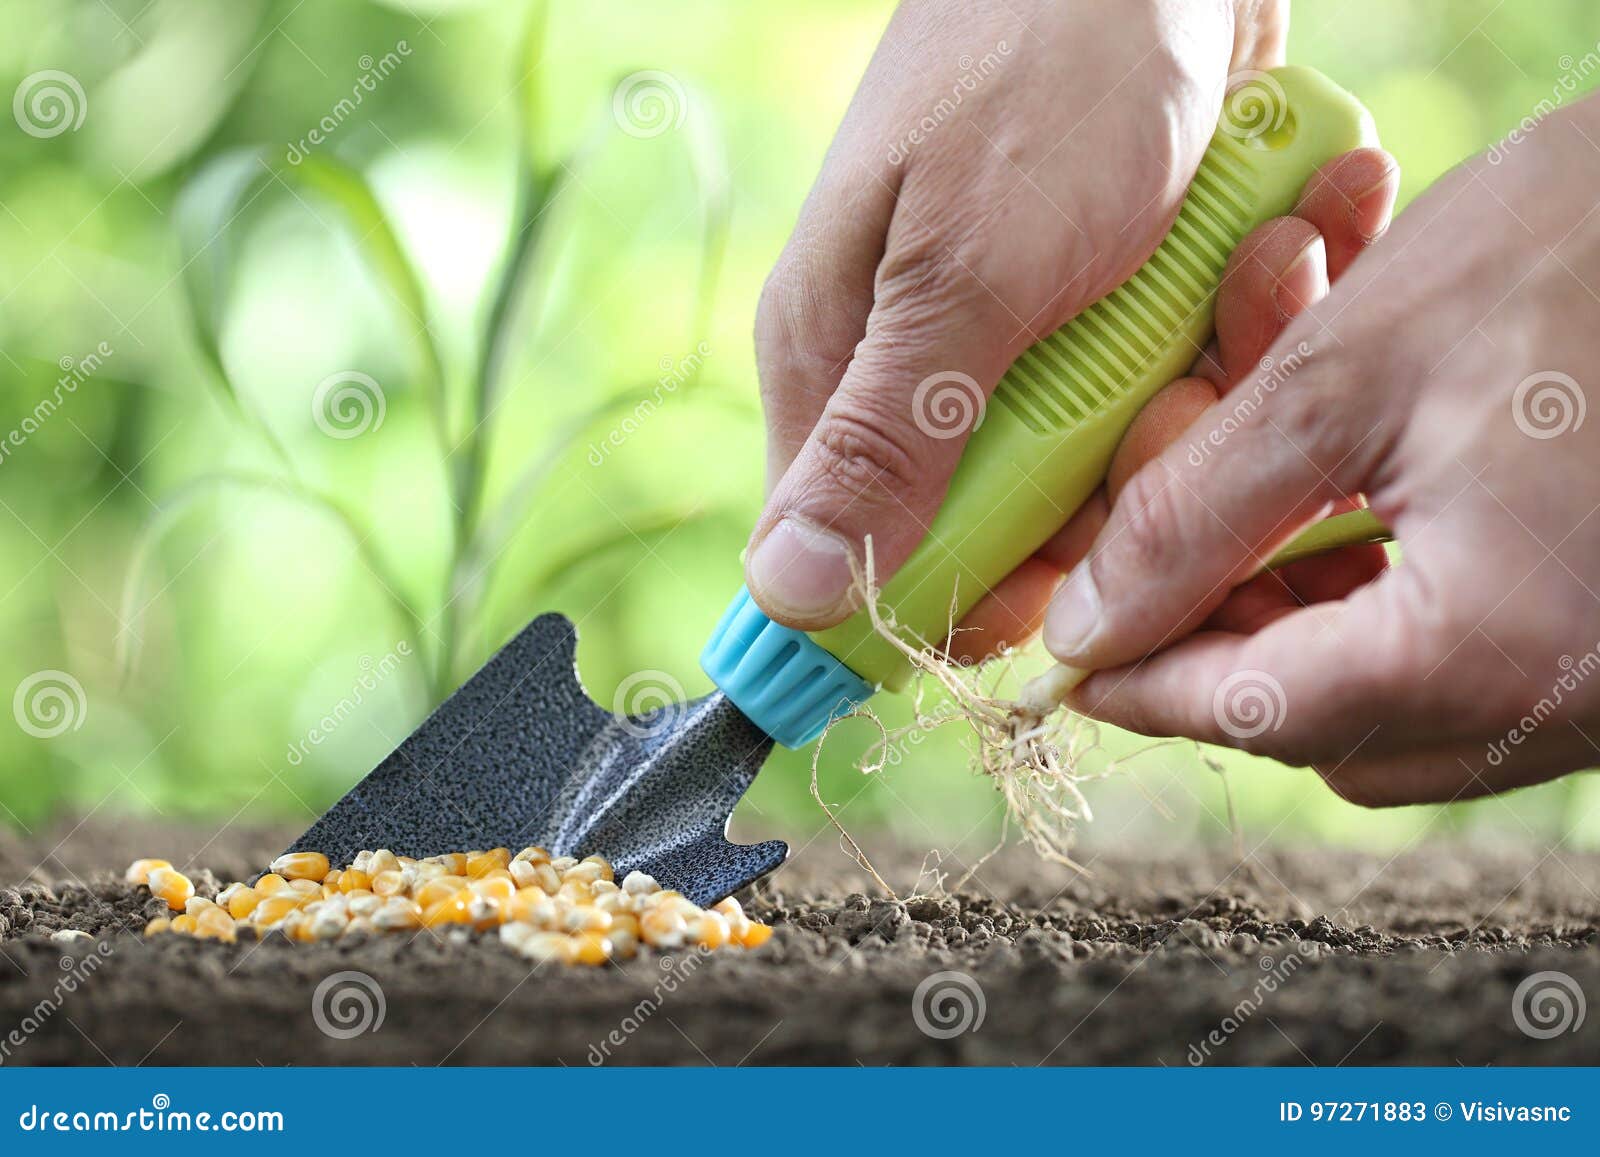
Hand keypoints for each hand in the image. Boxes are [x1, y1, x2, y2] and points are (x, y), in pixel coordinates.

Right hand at [745, 0, 1288, 629]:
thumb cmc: (1042, 76)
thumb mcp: (966, 272)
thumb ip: (888, 436)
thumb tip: (789, 593)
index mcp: (840, 366)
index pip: (865, 557)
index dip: (971, 592)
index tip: (1071, 570)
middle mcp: (919, 367)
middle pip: (1011, 523)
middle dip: (1121, 482)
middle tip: (1182, 388)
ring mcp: (1018, 337)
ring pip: (1109, 458)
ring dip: (1202, 389)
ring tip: (1250, 264)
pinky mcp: (1103, 304)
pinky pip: (1171, 382)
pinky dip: (1239, 329)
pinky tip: (1269, 241)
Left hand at [1046, 93, 1599, 805]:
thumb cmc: (1581, 257)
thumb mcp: (1349, 371)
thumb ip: (1200, 512)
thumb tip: (1090, 623)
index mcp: (1488, 651)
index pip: (1248, 714)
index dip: (1136, 683)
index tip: (1063, 656)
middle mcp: (1555, 697)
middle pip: (1310, 711)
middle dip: (1214, 620)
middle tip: (1162, 528)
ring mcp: (1593, 675)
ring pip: (1378, 682)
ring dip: (1291, 586)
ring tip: (1261, 463)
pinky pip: (1457, 644)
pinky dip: (1376, 574)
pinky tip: (1350, 473)